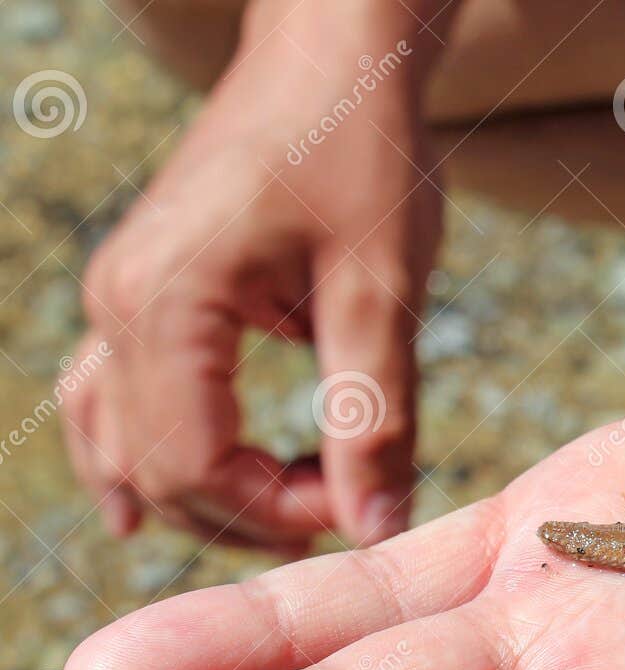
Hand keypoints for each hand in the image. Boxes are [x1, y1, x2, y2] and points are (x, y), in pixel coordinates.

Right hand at [67, 4, 441, 550]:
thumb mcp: (382, 289)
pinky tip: (155, 505)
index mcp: (168, 302)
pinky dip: (141, 456)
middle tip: (344, 512)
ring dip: (200, 496)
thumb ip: (374, 415)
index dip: (277, 512)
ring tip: (279, 521)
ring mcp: (120, 295)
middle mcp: (120, 303)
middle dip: (249, 513)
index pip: (193, 465)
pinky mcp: (144, 292)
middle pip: (155, 468)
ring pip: (123, 442)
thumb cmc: (362, 151)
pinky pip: (111, 398)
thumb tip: (376, 527)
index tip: (362, 506)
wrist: (334, 55)